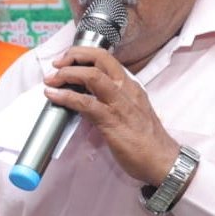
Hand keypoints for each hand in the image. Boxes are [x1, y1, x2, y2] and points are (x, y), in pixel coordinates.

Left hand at [46, 46, 181, 186]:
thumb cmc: (146, 140)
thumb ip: (111, 101)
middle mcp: (126, 89)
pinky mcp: (112, 121)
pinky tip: (54, 96)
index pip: (106, 58)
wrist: (163, 161)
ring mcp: (119, 104)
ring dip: (66, 74)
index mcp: (130, 86)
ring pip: (92, 76)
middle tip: (57, 64)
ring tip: (51, 80)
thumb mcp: (130, 111)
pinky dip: (66, 97)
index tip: (68, 60)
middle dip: (74, 56)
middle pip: (99, 58)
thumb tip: (85, 97)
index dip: (83, 54)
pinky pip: (85, 103)